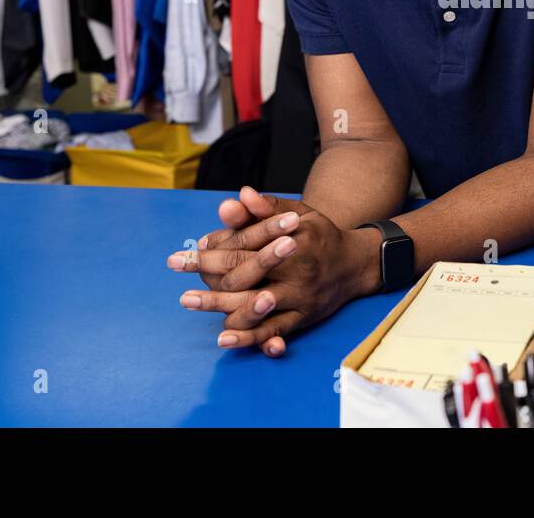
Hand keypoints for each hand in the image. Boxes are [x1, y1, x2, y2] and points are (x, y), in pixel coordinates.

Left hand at [172, 188, 381, 356]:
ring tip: (191, 302)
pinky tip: (224, 338)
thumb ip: (267, 207)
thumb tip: (240, 194)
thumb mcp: (298, 213)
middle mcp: (294, 271)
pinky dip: (248, 337)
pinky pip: (273, 330)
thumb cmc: (320, 235)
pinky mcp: (303, 317)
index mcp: (291, 242)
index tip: (180, 256)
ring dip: (219, 307)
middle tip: (178, 278)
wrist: (355, 264)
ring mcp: (299, 297)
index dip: (208, 253)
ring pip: (254, 307)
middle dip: (206, 279)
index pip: (241, 248)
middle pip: (243, 278)